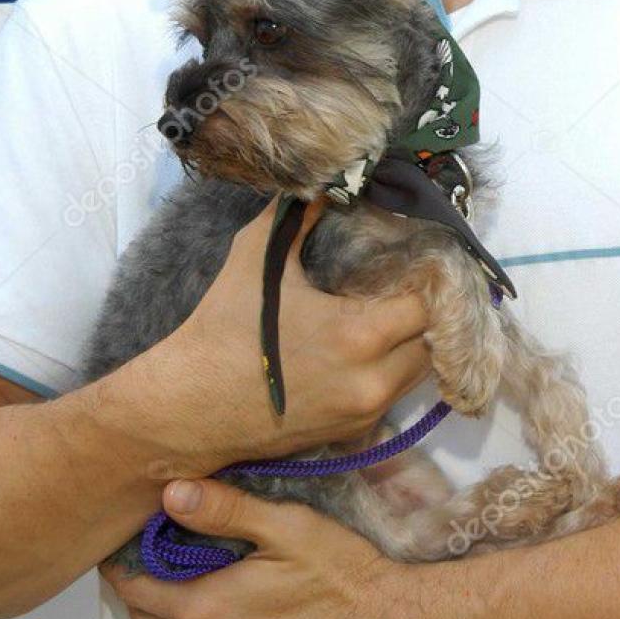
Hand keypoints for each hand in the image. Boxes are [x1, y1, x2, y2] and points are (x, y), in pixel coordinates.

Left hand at [100, 475, 421, 618]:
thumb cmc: (341, 577)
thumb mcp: (287, 527)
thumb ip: (226, 509)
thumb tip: (172, 492)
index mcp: (206, 611)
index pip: (134, 589)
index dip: (124, 561)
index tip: (127, 536)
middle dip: (140, 588)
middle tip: (151, 552)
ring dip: (164, 617)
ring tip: (181, 579)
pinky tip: (214, 613)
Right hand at [142, 197, 433, 469]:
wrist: (186, 407)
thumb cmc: (222, 328)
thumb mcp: (258, 258)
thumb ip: (299, 215)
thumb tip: (326, 182)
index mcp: (357, 334)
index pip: (428, 305)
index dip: (430, 280)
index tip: (419, 259)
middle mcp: (371, 380)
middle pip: (433, 342)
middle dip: (428, 313)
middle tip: (412, 284)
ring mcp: (363, 414)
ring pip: (418, 373)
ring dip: (414, 344)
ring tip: (395, 313)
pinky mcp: (350, 436)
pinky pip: (393, 398)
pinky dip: (392, 373)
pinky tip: (372, 349)